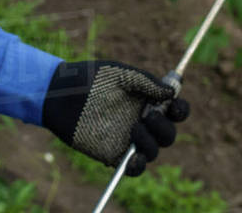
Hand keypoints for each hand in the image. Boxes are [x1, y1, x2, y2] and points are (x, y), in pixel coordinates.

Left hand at [41, 60, 190, 175]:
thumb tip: (172, 92)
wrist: (61, 93)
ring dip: (151, 143)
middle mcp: (143, 122)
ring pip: (153, 151)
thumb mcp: (120, 74)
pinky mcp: (113, 154)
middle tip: (150, 115)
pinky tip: (133, 158)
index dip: (180, 110)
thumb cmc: (91, 78)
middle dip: (165, 127)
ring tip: (135, 128)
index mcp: (148, 102)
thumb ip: (146, 82)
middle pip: (168, 134)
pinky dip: (137, 166)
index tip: (174, 105)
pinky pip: (133, 168)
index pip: (175, 111)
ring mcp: (129, 139)